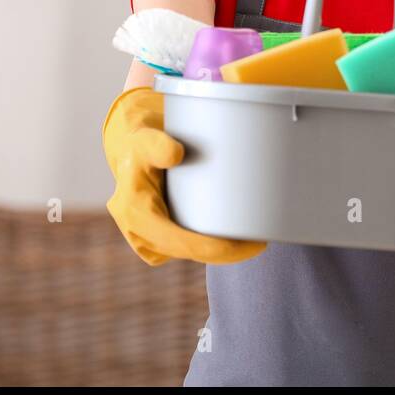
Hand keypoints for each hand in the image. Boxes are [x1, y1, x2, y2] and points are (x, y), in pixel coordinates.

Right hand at [102, 86, 267, 265]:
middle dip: (227, 254)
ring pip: (191, 255)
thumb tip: (175, 154)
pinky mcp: (158, 242)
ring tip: (254, 240)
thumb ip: (157, 144)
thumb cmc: (142, 144)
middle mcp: (139, 234)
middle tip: (262, 242)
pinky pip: (187, 249)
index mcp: (135, 213)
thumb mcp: (146, 139)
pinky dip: (210, 246)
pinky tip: (235, 238)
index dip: (217, 249)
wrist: (132, 153)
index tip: (252, 244)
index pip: (180, 242)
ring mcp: (148, 241)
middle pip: (191, 254)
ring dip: (221, 253)